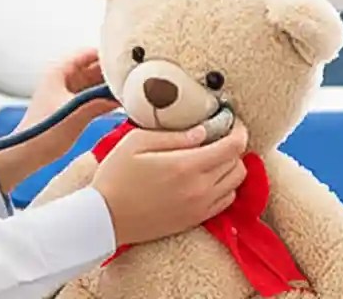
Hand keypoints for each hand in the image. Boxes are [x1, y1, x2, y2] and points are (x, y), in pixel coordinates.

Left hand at [0, 48, 119, 193]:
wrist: (26, 154)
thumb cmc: (42, 132)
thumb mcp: (76, 113)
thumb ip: (100, 101)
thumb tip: (123, 95)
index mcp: (59, 71)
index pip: (89, 53)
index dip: (109, 54)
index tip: (128, 57)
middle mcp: (63, 78)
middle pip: (94, 68)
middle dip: (114, 72)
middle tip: (136, 76)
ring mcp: (67, 93)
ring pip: (95, 83)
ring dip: (111, 87)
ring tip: (132, 90)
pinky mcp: (70, 107)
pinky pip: (93, 97)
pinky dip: (105, 99)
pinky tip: (121, 104)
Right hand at [91, 122, 249, 245]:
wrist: (104, 218)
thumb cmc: (116, 176)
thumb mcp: (136, 142)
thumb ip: (173, 135)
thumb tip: (202, 130)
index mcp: (186, 166)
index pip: (233, 147)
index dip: (238, 130)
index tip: (232, 121)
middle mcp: (199, 188)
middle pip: (238, 164)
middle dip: (234, 146)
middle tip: (220, 136)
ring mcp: (199, 207)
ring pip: (235, 183)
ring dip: (231, 166)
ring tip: (214, 155)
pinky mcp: (195, 220)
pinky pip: (226, 201)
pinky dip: (225, 186)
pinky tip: (209, 177)